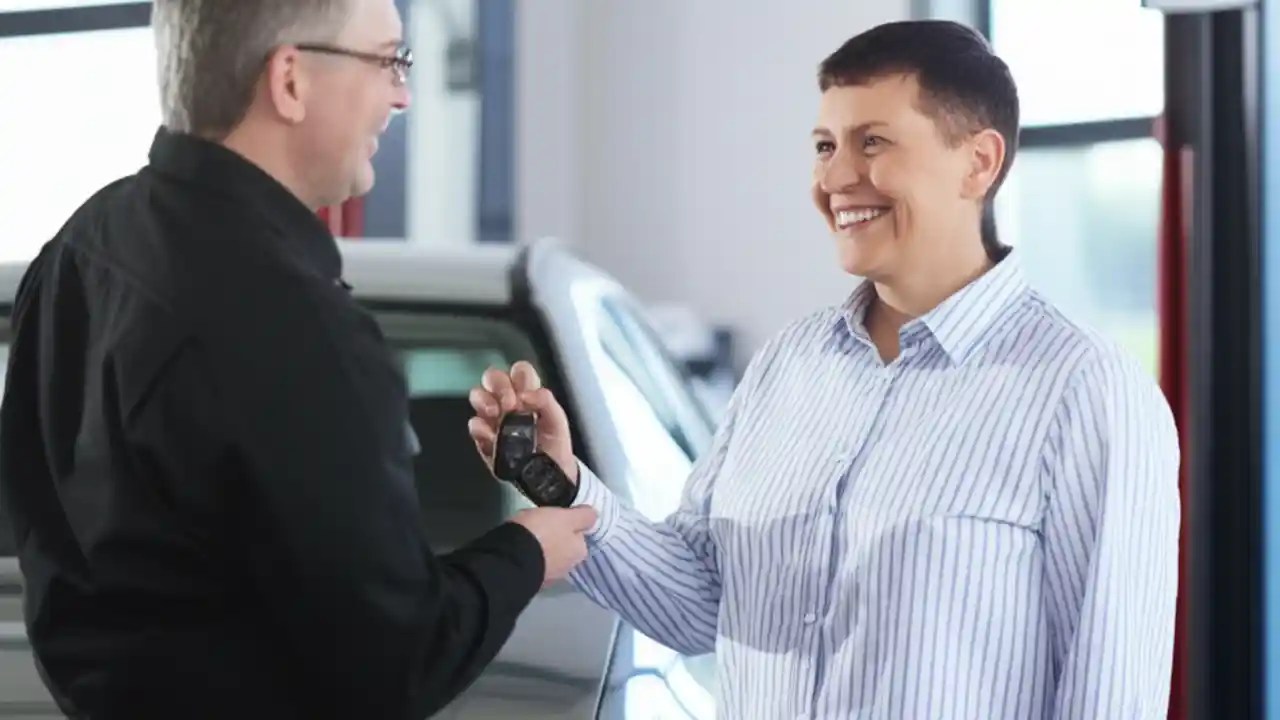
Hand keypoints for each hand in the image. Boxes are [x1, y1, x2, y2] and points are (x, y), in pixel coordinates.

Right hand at [467, 361, 577, 483]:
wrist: (547, 476)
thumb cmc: (553, 443)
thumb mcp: (558, 420)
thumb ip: (546, 401)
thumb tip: (526, 395)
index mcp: (527, 392)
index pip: (519, 370)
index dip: (519, 377)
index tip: (524, 395)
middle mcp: (507, 401)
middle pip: (493, 377)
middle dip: (499, 386)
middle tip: (510, 405)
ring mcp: (493, 418)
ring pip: (477, 395)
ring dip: (484, 401)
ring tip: (497, 415)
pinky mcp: (484, 437)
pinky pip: (474, 424)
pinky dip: (480, 428)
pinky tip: (491, 435)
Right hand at [510, 505, 597, 586]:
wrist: (511, 561)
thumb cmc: (542, 533)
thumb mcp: (566, 517)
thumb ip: (583, 516)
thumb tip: (594, 515)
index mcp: (580, 551)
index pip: (579, 535)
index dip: (569, 524)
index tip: (556, 517)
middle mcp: (569, 567)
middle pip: (566, 547)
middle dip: (556, 538)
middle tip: (541, 525)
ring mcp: (550, 577)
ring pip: (550, 557)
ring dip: (543, 549)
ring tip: (528, 537)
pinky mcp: (531, 581)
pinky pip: (535, 564)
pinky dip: (531, 558)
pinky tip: (521, 550)